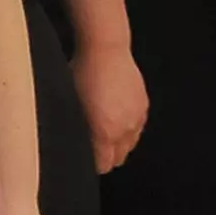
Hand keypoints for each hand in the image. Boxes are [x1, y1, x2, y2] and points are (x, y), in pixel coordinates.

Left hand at [71, 41, 148, 173]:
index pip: (104, 165)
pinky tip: (118, 119)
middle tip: (93, 147)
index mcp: (105, 133)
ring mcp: (137, 117)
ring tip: (106, 132)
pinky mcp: (143, 105)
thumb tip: (76, 143)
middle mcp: (125, 129)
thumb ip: (78, 130)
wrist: (106, 49)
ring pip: (131, 144)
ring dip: (119, 143)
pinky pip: (138, 128)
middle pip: (119, 158)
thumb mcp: (72, 104)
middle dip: (107, 157)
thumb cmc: (82, 73)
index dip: (93, 164)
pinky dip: (129, 129)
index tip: (85, 158)